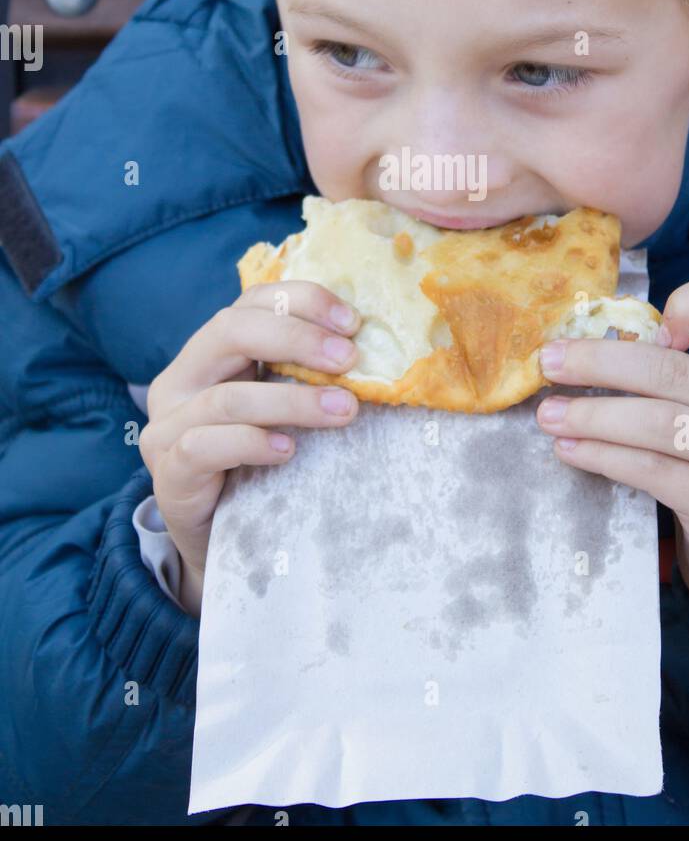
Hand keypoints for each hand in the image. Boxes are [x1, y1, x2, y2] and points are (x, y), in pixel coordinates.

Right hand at [139, 280, 361, 615]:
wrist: (221, 539)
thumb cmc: (258, 463)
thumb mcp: (280, 408)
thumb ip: (304, 375)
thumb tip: (370, 348)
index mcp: (210, 351)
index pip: (251, 302)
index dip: (303, 301)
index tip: (353, 322)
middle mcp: (181, 378)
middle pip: (231, 331)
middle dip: (297, 339)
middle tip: (349, 359)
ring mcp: (166, 425)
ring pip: (226, 395)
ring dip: (292, 400)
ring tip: (343, 410)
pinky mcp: (168, 471)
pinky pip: (205, 445)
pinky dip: (251, 443)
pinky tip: (288, 450)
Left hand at [535, 272, 688, 615]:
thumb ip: (680, 360)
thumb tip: (595, 343)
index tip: (649, 328)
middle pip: (672, 368)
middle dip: (599, 362)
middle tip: (549, 363)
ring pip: (657, 424)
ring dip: (591, 417)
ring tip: (548, 415)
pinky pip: (651, 471)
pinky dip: (602, 457)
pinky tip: (569, 449)